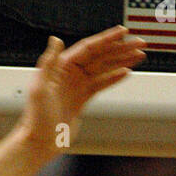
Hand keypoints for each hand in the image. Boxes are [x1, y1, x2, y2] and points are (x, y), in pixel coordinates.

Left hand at [19, 26, 145, 155]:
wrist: (40, 142)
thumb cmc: (36, 119)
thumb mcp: (39, 88)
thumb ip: (48, 62)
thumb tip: (55, 39)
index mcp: (61, 67)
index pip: (89, 48)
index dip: (107, 39)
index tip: (123, 32)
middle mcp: (70, 74)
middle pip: (100, 56)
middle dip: (121, 48)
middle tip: (139, 43)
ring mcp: (77, 86)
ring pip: (103, 68)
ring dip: (121, 60)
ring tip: (139, 55)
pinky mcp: (81, 99)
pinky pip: (101, 84)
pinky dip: (114, 77)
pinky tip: (126, 72)